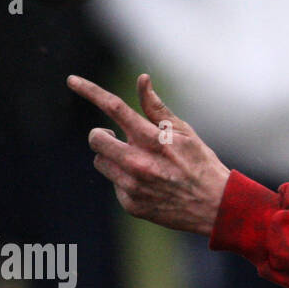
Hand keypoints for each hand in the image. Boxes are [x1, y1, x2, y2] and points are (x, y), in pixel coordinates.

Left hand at [69, 72, 229, 235]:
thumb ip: (157, 108)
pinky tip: (148, 185)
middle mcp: (138, 162)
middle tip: (115, 138)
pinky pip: (114, 185)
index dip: (89, 90)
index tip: (72, 81)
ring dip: (113, 158)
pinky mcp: (131, 205)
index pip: (113, 107)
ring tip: (138, 164)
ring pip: (101, 162)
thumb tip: (141, 79)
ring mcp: (133, 186)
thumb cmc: (202, 165)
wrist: (216, 208)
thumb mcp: (185, 132)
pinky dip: (125, 181)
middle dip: (102, 135)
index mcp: (152, 139)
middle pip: (95, 139)